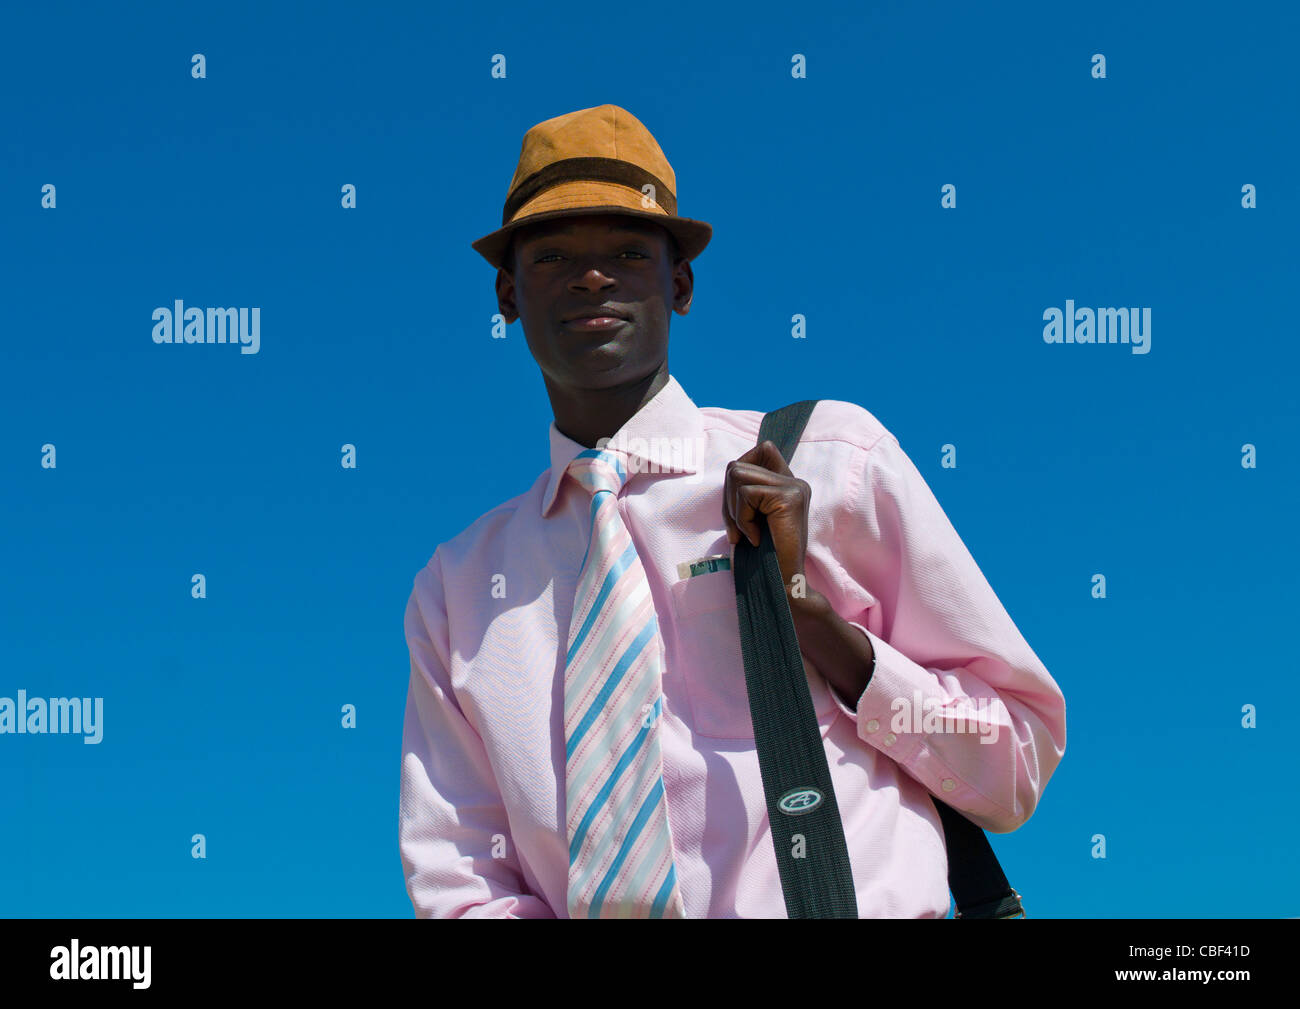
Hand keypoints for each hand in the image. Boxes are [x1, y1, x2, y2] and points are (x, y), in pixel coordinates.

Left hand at [721, 440, 811, 592]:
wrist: (782, 583)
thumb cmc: (762, 555)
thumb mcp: (753, 516)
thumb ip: (748, 491)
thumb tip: (733, 468)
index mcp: (788, 483)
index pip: (763, 449)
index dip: (740, 471)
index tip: (739, 504)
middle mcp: (795, 481)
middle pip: (738, 465)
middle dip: (727, 499)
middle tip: (738, 530)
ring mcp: (794, 487)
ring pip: (738, 474)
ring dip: (734, 509)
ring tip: (748, 533)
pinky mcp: (789, 497)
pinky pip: (746, 494)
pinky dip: (743, 519)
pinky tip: (756, 538)